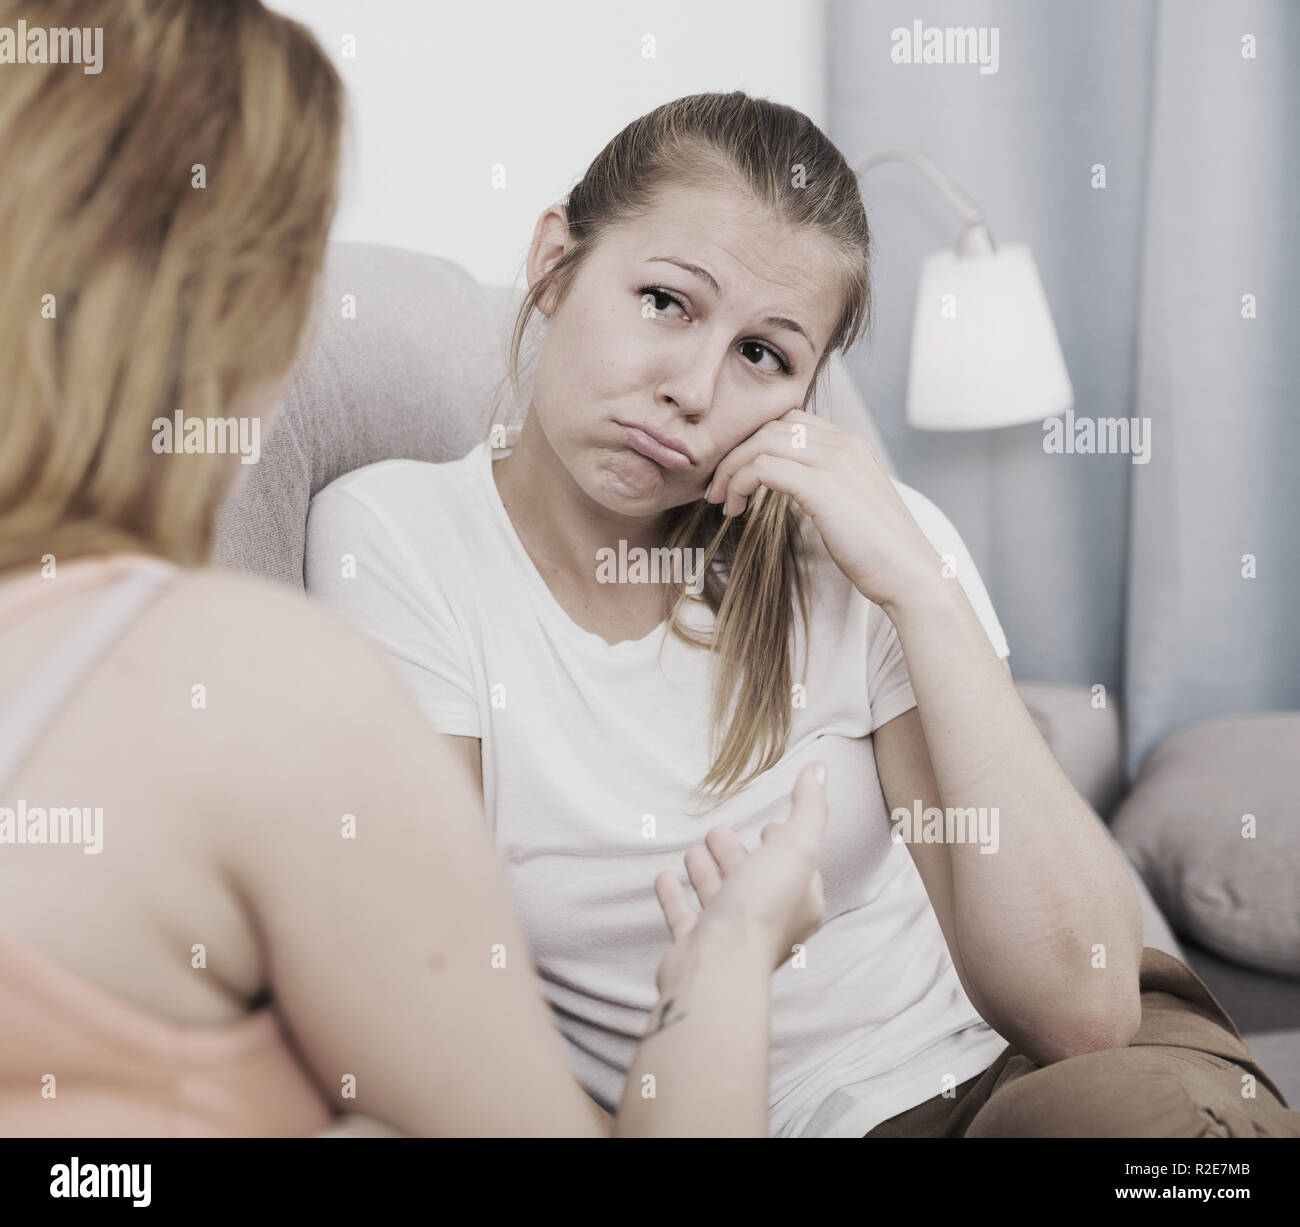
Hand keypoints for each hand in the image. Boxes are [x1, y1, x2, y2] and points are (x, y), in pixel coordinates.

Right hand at [652, 761, 828, 988]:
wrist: (718, 966)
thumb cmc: (762, 908)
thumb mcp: (796, 847)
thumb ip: (809, 808)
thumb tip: (820, 769)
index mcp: (799, 905)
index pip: (796, 868)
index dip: (786, 845)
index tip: (770, 826)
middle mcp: (769, 924)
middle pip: (753, 880)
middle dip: (737, 854)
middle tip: (718, 832)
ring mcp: (730, 937)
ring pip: (719, 898)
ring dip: (707, 872)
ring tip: (694, 848)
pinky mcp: (696, 947)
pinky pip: (684, 916)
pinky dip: (674, 895)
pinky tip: (663, 878)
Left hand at [705, 409, 941, 609]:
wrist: (910, 574)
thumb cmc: (878, 551)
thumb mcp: (849, 506)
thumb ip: (824, 486)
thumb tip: (788, 488)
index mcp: (850, 445)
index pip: (789, 421)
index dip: (753, 443)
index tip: (735, 475)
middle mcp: (843, 444)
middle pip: (769, 426)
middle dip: (734, 454)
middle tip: (716, 489)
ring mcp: (834, 461)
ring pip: (760, 442)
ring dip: (730, 470)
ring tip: (721, 501)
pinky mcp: (822, 487)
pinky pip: (762, 468)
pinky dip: (739, 484)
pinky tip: (735, 509)